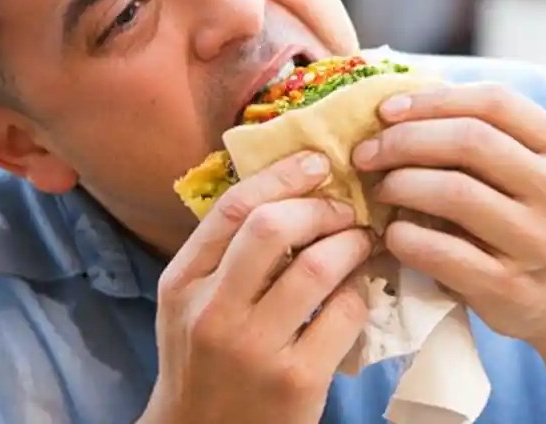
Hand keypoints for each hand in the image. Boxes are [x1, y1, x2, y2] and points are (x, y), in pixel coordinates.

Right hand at [140, 151, 373, 423]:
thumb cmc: (203, 361)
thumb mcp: (190, 303)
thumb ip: (225, 252)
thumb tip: (290, 187)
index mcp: (183, 282)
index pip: (233, 208)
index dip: (282, 175)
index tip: (317, 163)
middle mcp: (212, 312)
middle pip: (273, 227)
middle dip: (321, 207)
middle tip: (346, 210)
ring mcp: (254, 349)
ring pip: (317, 267)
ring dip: (352, 244)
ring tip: (362, 243)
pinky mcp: (297, 381)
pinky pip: (345, 314)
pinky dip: (362, 291)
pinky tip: (362, 288)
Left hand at [352, 83, 545, 346]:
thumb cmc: (535, 218)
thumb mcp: (536, 167)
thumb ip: (488, 133)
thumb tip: (402, 103)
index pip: (493, 102)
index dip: (432, 100)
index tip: (386, 111)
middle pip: (470, 141)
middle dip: (405, 141)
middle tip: (367, 154)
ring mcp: (539, 242)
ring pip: (455, 193)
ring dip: (401, 184)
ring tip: (381, 190)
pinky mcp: (511, 288)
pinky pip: (442, 252)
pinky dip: (405, 237)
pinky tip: (393, 233)